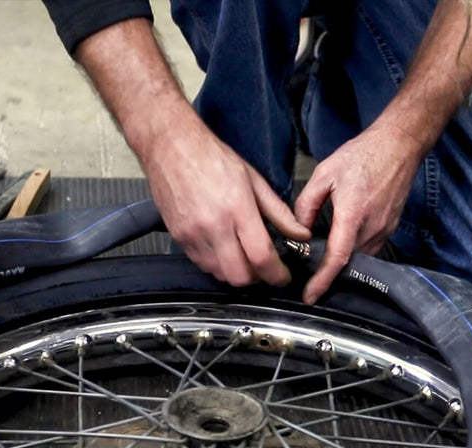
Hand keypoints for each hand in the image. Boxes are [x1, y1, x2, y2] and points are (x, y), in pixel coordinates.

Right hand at [143, 115, 310, 286]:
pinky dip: (217, 265)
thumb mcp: (254, 181)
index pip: (261, 257)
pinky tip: (224, 249)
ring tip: (244, 256)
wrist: (171, 146)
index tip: (283, 276)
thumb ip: (279, 212)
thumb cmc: (211, 158)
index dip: (277, 274)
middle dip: (257, 278)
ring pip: (220, 275)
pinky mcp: (178, 238)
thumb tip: (300, 233)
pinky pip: (202, 265)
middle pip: (239, 276)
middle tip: (265, 268)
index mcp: (237, 208)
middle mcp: (213, 225)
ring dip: (236, 272)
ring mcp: (192, 234)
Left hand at [294, 123, 423, 303]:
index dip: (322, 280)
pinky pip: (369, 247)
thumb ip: (306, 203)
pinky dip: (354, 249)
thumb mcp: (325, 173)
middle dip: (327, 270)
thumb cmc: (363, 155)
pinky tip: (342, 238)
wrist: (399, 146)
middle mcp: (372, 227)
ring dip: (342, 258)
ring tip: (323, 253)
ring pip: (359, 256)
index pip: (337, 257)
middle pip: (347, 261)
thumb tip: (298, 229)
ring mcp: (384, 229)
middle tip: (307, 270)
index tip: (310, 296)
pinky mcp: (390, 228)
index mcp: (353, 213)